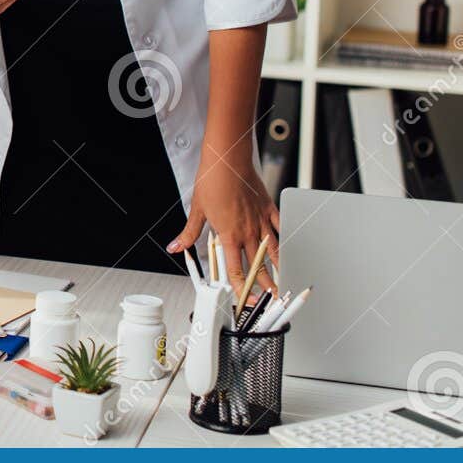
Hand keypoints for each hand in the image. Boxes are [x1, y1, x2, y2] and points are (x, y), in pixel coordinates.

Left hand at [169, 155, 279, 296]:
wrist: (227, 161)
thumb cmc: (212, 181)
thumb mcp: (197, 210)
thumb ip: (189, 233)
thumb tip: (176, 246)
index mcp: (229, 235)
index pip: (236, 271)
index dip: (241, 289)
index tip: (246, 300)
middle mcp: (247, 232)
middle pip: (258, 266)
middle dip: (264, 286)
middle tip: (271, 299)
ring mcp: (261, 221)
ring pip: (272, 251)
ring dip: (277, 269)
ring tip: (282, 283)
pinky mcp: (268, 209)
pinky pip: (280, 228)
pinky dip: (283, 240)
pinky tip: (287, 249)